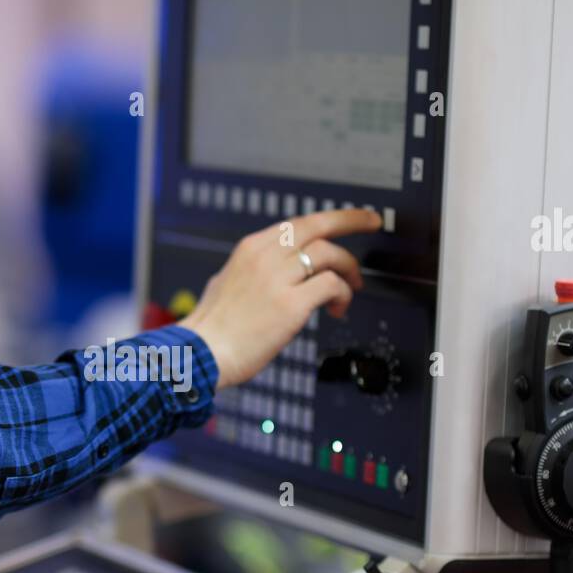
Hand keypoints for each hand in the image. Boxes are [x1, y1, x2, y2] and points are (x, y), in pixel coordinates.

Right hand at [179, 208, 380, 388]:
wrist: (199, 355)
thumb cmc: (211, 329)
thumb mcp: (227, 283)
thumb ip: (254, 272)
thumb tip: (275, 274)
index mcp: (251, 249)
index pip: (299, 223)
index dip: (330, 218)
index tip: (351, 218)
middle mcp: (265, 256)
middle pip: (319, 224)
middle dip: (352, 219)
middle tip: (372, 222)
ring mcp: (278, 279)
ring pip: (330, 254)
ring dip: (348, 270)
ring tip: (349, 290)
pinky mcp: (290, 305)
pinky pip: (331, 285)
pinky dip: (343, 294)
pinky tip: (338, 309)